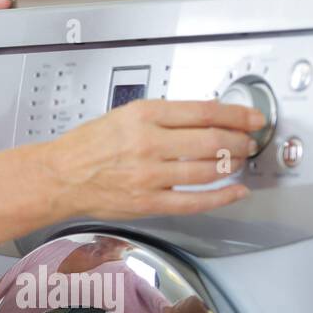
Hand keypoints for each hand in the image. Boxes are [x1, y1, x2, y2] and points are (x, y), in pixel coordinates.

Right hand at [39, 98, 263, 219]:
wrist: (60, 176)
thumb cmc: (86, 147)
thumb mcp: (124, 115)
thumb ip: (163, 116)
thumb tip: (205, 116)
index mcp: (143, 115)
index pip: (204, 111)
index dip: (237, 114)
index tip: (251, 118)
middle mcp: (148, 143)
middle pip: (214, 140)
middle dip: (241, 141)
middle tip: (249, 141)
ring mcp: (151, 175)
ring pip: (210, 169)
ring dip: (233, 164)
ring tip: (238, 160)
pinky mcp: (150, 202)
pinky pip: (197, 201)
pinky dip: (223, 196)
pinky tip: (235, 191)